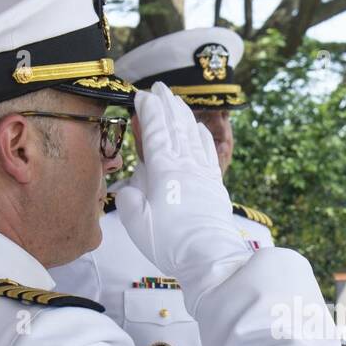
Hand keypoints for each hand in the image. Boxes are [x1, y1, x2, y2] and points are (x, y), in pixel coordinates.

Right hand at [115, 83, 250, 304]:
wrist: (209, 258)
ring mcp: (203, 174)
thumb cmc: (170, 242)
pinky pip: (208, 152)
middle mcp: (185, 165)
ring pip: (193, 135)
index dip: (148, 110)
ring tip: (176, 101)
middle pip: (176, 126)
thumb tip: (135, 181)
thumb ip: (130, 195)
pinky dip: (202, 136)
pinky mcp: (214, 186)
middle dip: (166, 104)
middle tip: (159, 87)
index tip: (140, 95)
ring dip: (183, 115)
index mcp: (164, 169)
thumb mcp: (136, 221)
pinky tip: (199, 128)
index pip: (155, 130)